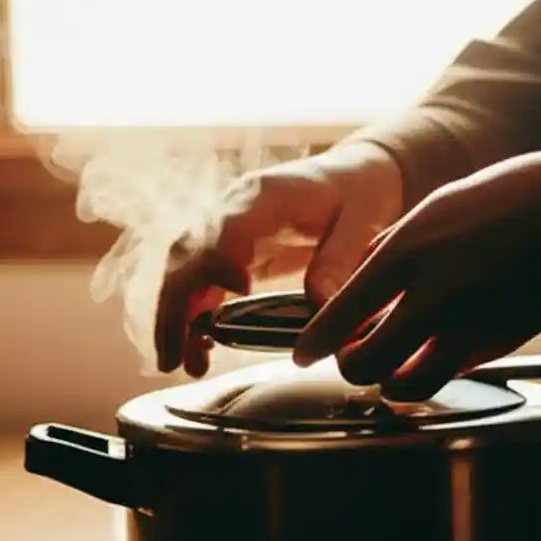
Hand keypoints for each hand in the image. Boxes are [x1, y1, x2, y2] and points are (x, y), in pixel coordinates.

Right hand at [156, 141, 402, 375]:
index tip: (235, 293)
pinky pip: (197, 283)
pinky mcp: (228, 250)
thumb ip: (339, 260)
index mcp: (266, 195)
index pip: (228, 227)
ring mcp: (224, 228)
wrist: (354, 174)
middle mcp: (233, 208)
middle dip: (177, 307)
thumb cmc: (360, 192)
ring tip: (182, 365)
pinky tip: (198, 349)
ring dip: (176, 318)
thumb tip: (319, 305)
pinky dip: (192, 316)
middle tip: (177, 358)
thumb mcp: (364, 221)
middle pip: (188, 254)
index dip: (222, 260)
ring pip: (183, 272)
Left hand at [292, 143, 540, 399]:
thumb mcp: (432, 209)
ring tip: (394, 368)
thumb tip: (355, 287)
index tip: (304, 354)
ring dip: (392, 384)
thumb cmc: (506, 199)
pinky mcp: (499, 343)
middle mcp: (434, 293)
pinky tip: (441, 348)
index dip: (313, 345)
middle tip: (354, 357)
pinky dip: (437, 370)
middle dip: (350, 368)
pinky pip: (453, 373)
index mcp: (407, 252)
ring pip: (407, 387)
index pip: (339, 316)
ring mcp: (469, 324)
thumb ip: (388, 250)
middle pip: (363, 365)